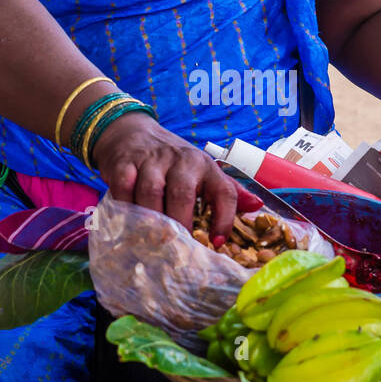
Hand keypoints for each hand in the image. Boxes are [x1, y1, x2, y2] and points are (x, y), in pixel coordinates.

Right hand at [91, 112, 259, 241]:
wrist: (132, 132)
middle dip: (181, 223)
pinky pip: (124, 189)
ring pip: (151, 192)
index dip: (224, 219)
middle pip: (183, 193)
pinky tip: (129, 224)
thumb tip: (257, 207)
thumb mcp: (203, 171)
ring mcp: (151, 160)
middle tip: (178, 249)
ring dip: (151, 219)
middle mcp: (181, 160)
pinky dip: (126, 208)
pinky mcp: (124, 163)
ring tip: (153, 241)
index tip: (217, 243)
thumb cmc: (173, 162)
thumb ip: (228, 191)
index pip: (224, 191)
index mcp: (206, 166)